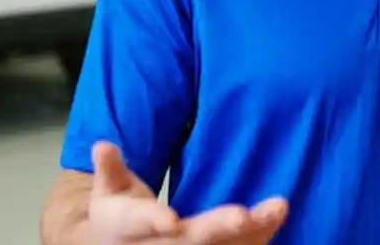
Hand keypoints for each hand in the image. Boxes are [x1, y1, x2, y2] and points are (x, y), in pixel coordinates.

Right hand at [88, 141, 288, 243]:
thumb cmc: (116, 213)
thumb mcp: (107, 191)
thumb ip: (109, 169)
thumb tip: (102, 144)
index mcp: (129, 228)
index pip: (141, 224)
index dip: (154, 221)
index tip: (170, 220)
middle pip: (190, 240)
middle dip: (216, 228)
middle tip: (243, 216)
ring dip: (251, 232)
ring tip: (277, 208)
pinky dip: (259, 236)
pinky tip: (277, 215)